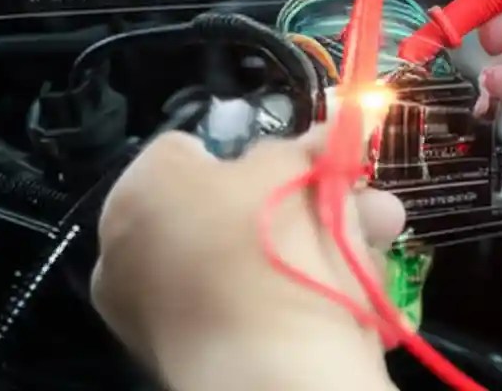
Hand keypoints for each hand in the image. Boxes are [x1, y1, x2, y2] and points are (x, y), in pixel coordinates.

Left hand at [91, 128, 405, 390]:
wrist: (271, 365)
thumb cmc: (268, 241)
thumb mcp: (292, 165)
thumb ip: (304, 146)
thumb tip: (323, 136)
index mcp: (137, 191)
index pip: (193, 151)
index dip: (257, 154)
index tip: (307, 167)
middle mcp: (129, 253)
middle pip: (230, 213)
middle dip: (307, 211)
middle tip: (364, 210)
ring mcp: (156, 315)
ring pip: (251, 267)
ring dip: (317, 257)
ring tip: (371, 263)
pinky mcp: (189, 359)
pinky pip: (253, 314)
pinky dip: (300, 306)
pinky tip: (356, 304)